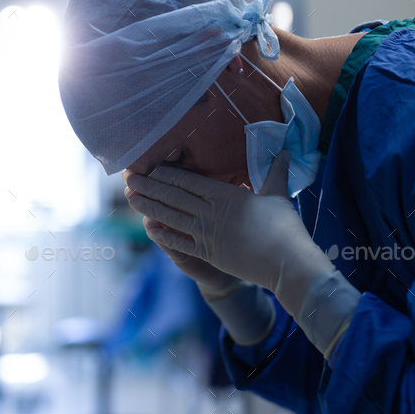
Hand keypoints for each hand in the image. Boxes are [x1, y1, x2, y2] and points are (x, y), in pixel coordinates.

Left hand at [124, 150, 333, 316]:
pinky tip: (148, 227)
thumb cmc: (285, 228)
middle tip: (128, 177)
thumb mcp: (278, 195)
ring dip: (148, 206)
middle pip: (173, 196)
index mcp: (225, 195)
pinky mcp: (207, 253)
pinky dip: (162, 234)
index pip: (189, 181)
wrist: (285, 263)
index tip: (151, 166)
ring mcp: (206, 234)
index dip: (168, 173)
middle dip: (149, 186)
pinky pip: (178, 242)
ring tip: (130, 197)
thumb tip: (286, 150)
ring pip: (170, 217)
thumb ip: (276, 172)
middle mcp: (211, 212)